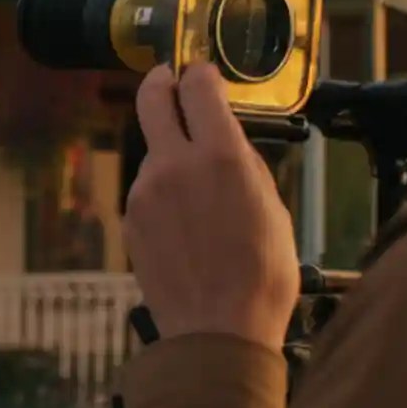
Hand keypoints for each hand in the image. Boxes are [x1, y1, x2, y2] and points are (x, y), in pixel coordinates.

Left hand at [123, 63, 299, 350]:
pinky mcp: (131, 218)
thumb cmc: (260, 277)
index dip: (202, 74)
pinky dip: (164, 193)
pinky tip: (186, 226)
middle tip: (170, 82)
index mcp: (220, 157)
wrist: (216, 332)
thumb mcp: (275, 210)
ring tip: (200, 198)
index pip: (198, 85)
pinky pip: (148, 189)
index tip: (206, 78)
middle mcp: (175, 165)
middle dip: (161, 82)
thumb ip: (247, 166)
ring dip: (172, 155)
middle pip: (152, 97)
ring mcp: (145, 191)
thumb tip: (231, 142)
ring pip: (154, 150)